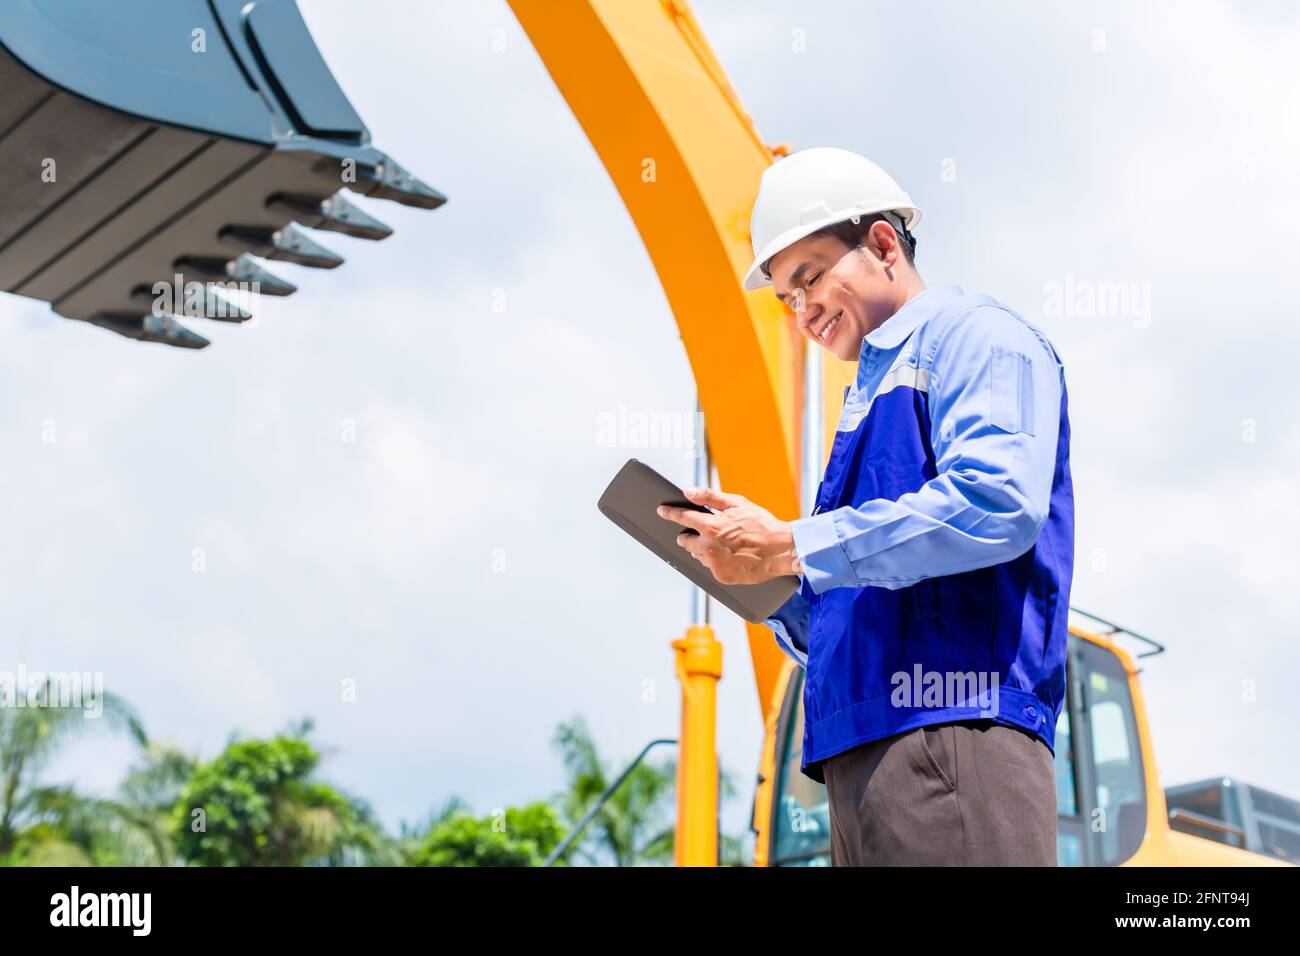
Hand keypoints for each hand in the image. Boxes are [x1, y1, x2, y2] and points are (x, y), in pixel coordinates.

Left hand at [657, 487, 798, 584]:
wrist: (781, 550)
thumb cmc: (762, 525)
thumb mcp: (737, 503)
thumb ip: (709, 497)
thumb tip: (688, 491)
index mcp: (710, 526)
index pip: (682, 517)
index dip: (670, 513)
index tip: (662, 511)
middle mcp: (708, 546)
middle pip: (685, 540)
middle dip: (691, 534)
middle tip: (707, 531)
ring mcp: (714, 564)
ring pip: (697, 555)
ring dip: (704, 548)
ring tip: (724, 543)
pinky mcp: (721, 577)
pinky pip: (711, 567)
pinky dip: (716, 561)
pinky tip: (731, 555)